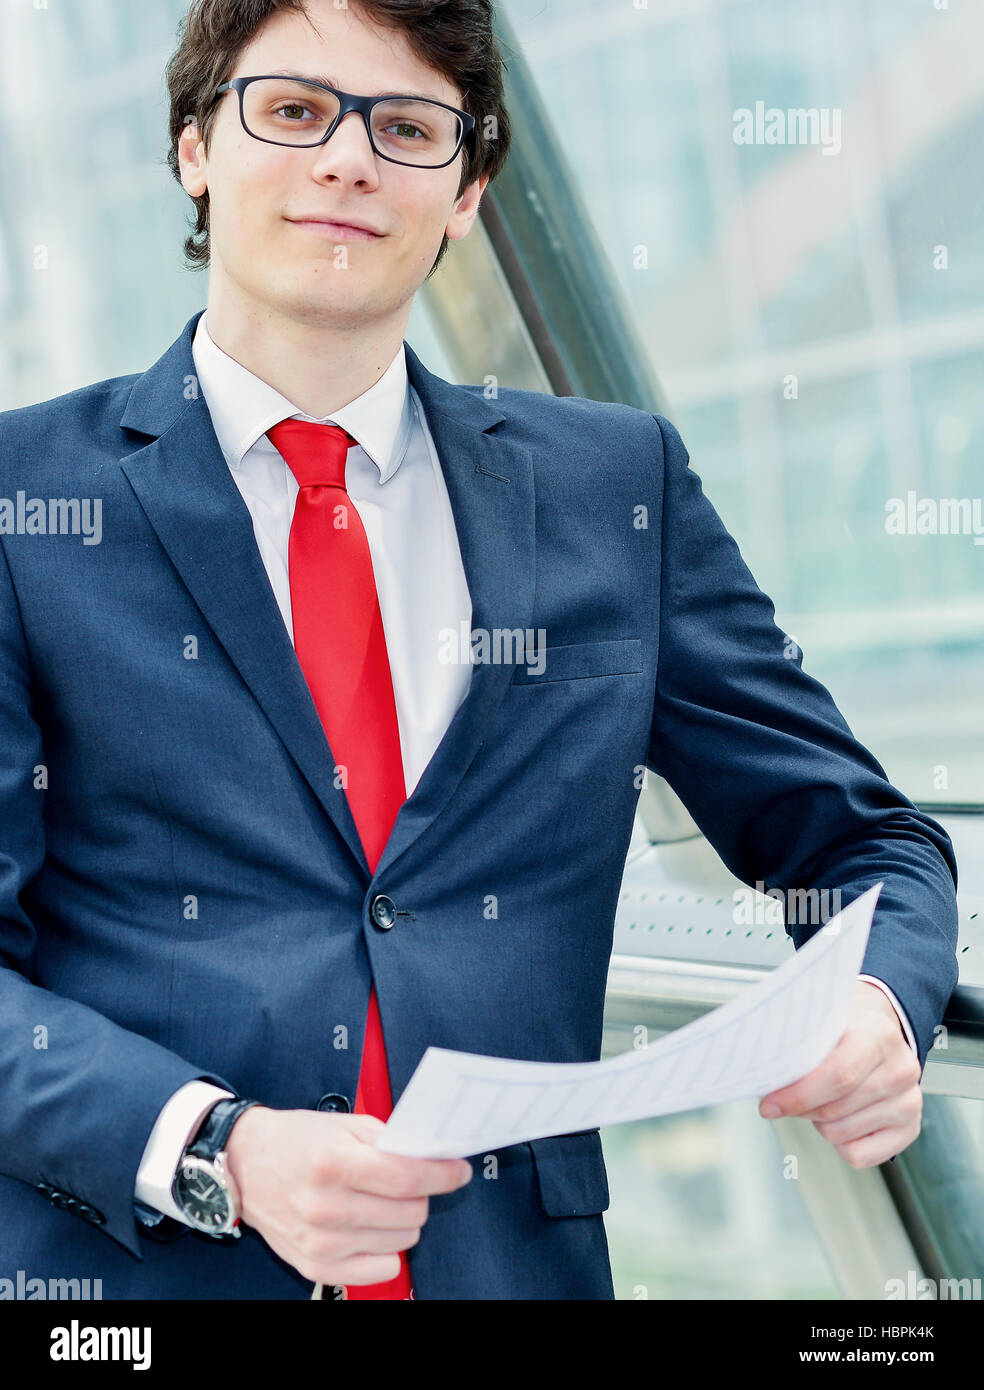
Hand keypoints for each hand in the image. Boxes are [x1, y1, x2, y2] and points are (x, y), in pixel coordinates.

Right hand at [224, 1106, 471, 1285]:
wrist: (244, 1166)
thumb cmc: (296, 1141)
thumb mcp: (344, 1123)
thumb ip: (389, 1139)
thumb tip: (432, 1156)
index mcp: (334, 1163)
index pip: (408, 1178)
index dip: (444, 1174)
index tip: (459, 1171)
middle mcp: (326, 1207)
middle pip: (410, 1212)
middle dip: (421, 1193)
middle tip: (410, 1181)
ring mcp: (321, 1241)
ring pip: (401, 1240)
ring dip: (403, 1219)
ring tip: (382, 1201)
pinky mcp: (316, 1266)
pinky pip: (380, 1269)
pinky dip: (386, 1249)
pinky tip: (372, 1227)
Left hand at [758, 980, 921, 1166]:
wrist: (879, 1030)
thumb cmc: (845, 1028)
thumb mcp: (821, 1019)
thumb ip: (796, 1041)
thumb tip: (759, 1068)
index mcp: (879, 1036)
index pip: (839, 1076)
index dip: (799, 1095)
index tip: (769, 1104)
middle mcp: (901, 1070)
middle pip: (834, 1110)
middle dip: (801, 1108)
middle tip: (787, 1097)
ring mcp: (909, 1102)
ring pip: (841, 1134)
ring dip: (820, 1122)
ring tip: (822, 1100)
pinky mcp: (910, 1129)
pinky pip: (859, 1155)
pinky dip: (840, 1142)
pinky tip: (841, 1117)